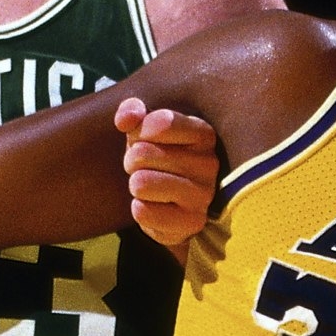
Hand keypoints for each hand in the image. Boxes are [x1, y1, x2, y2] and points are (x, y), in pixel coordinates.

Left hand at [114, 100, 218, 259]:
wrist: (170, 202)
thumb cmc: (159, 156)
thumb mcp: (145, 128)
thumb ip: (132, 112)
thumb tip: (126, 119)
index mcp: (203, 134)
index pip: (162, 122)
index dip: (140, 131)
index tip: (143, 138)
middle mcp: (210, 164)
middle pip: (143, 153)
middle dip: (132, 160)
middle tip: (143, 167)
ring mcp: (204, 195)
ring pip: (141, 183)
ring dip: (135, 184)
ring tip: (146, 186)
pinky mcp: (192, 223)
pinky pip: (144, 212)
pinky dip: (138, 209)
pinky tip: (151, 206)